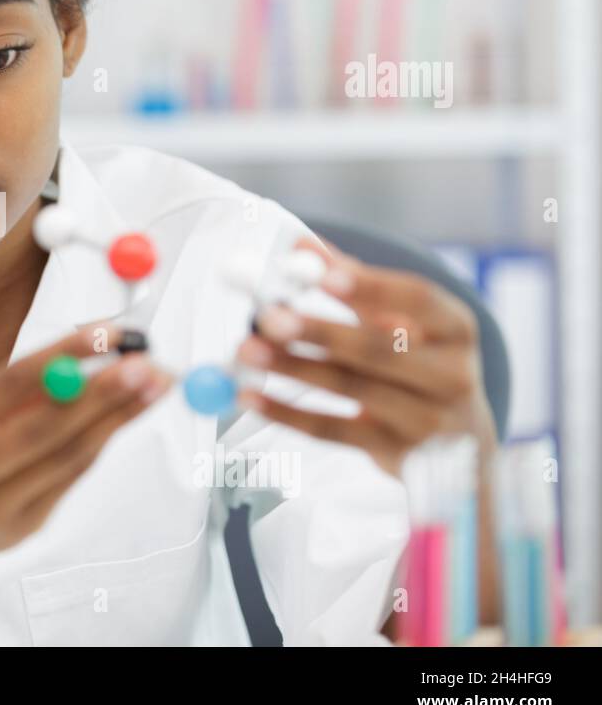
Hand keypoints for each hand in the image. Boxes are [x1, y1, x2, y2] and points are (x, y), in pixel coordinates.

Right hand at [0, 323, 173, 554]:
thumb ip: (25, 385)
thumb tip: (96, 348)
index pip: (10, 384)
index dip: (64, 355)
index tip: (111, 334)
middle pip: (45, 427)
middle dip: (104, 393)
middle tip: (147, 365)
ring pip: (67, 457)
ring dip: (118, 418)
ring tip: (154, 385)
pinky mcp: (21, 530)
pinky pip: (70, 479)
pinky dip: (101, 442)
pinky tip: (124, 417)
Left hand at [234, 237, 498, 477]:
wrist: (458, 448)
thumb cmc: (419, 365)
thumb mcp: (406, 324)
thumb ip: (357, 286)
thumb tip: (301, 249)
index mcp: (456, 329)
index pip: (417, 299)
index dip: (369, 285)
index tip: (320, 272)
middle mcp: (453, 375)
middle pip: (379, 350)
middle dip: (319, 332)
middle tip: (267, 316)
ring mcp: (429, 421)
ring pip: (351, 389)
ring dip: (292, 368)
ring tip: (247, 350)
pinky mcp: (397, 455)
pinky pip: (334, 431)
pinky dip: (287, 413)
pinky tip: (251, 395)